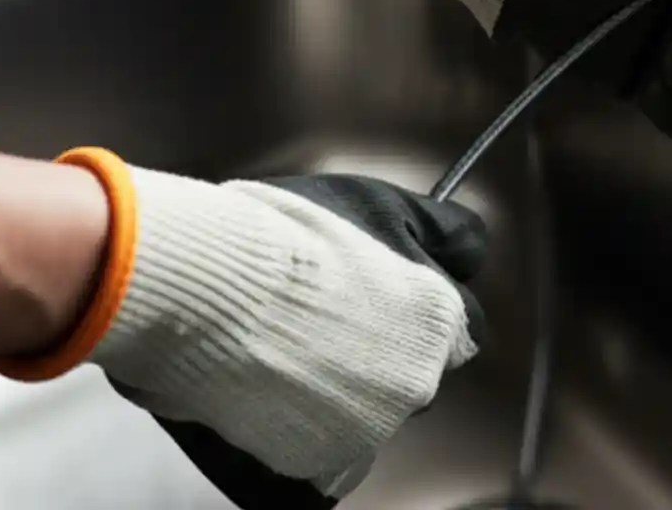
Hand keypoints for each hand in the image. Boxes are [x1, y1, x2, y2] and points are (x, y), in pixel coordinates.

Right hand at [0, 150, 486, 506]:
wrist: (201, 289)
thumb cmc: (282, 238)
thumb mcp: (381, 204)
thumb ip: (440, 233)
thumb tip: (470, 249)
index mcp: (439, 321)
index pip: (453, 331)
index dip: (406, 312)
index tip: (370, 302)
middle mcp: (418, 384)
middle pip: (406, 376)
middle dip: (369, 355)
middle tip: (312, 323)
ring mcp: (367, 431)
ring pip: (361, 417)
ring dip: (333, 394)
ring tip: (277, 353)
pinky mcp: (316, 467)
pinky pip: (317, 454)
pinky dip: (293, 431)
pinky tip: (263, 392)